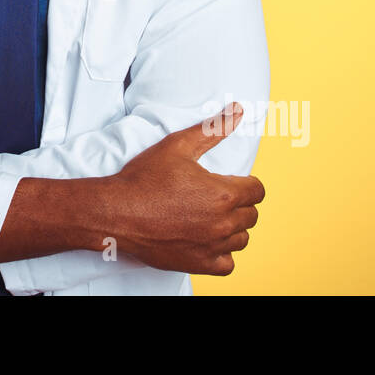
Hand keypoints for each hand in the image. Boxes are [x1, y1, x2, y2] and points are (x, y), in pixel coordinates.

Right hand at [102, 103, 264, 275]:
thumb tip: (238, 110)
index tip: (230, 182)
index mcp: (223, 193)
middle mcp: (223, 222)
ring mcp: (212, 246)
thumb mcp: (178, 145)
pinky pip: (228, 264)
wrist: (116, 211)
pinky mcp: (200, 264)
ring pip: (241, 239)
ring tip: (210, 217)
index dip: (246, 183)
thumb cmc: (145, 178)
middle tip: (214, 197)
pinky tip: (206, 240)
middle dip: (238, 204)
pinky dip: (222, 254)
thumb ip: (212, 129)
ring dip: (232, 227)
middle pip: (252, 215)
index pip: (258, 191)